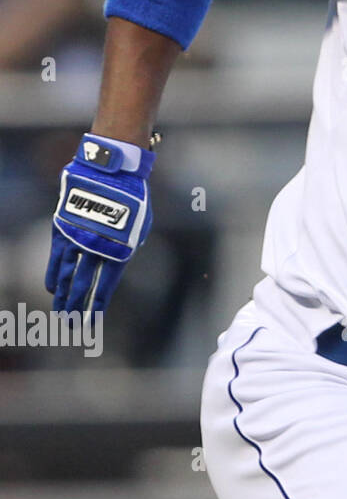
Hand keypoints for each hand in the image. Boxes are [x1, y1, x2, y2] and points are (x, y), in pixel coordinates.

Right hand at [45, 134, 154, 313]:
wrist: (111, 171)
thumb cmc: (133, 197)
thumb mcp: (140, 225)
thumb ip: (129, 245)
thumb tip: (120, 259)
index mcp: (120, 249)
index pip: (106, 285)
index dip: (97, 305)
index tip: (92, 322)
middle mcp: (97, 248)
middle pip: (83, 285)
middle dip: (77, 308)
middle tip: (72, 327)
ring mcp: (77, 238)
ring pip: (67, 275)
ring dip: (63, 296)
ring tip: (60, 314)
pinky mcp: (63, 228)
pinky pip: (57, 257)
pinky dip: (54, 274)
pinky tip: (53, 289)